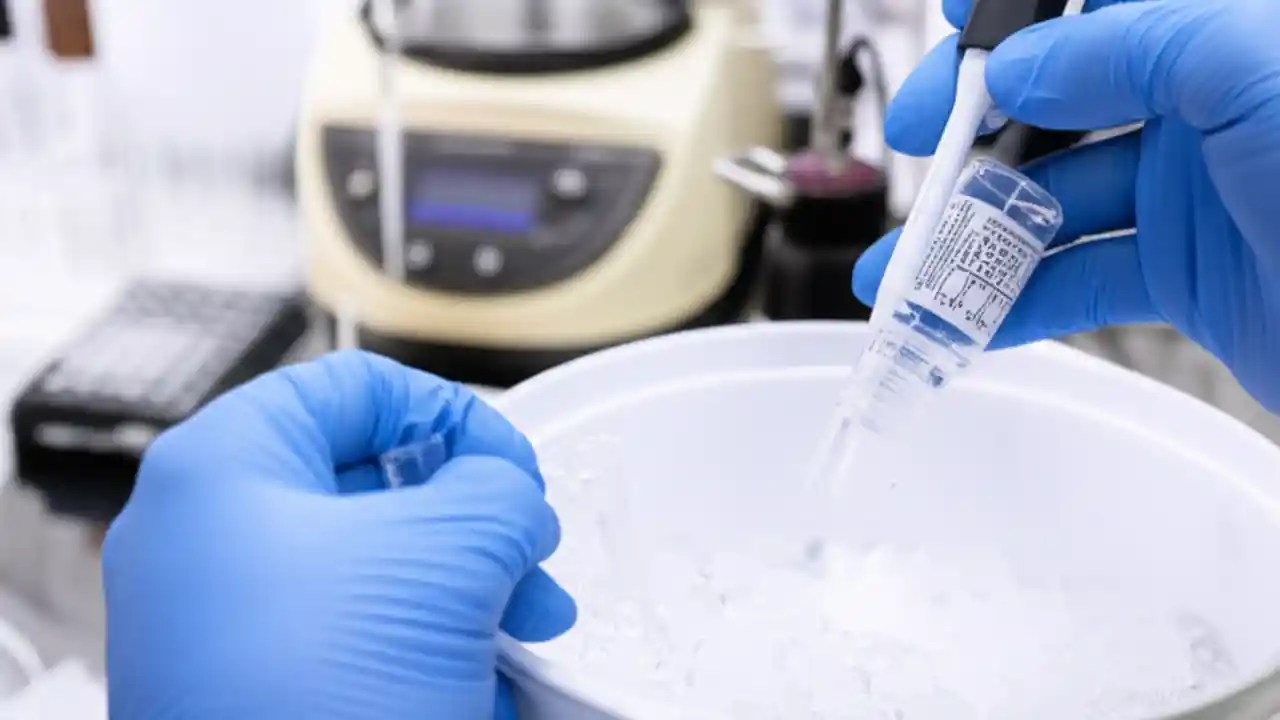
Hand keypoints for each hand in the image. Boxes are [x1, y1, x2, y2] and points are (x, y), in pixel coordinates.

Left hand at [103, 351, 575, 718]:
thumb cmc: (311, 698)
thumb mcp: (447, 554)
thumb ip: (496, 492)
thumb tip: (510, 499)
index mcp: (228, 467)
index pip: (360, 387)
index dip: (455, 416)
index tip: (513, 470)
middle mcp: (214, 539)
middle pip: (374, 483)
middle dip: (474, 523)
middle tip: (527, 560)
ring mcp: (230, 623)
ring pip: (378, 570)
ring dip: (468, 594)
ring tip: (521, 636)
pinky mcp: (259, 691)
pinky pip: (360, 643)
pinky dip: (429, 653)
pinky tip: (477, 689)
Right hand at [854, 0, 1279, 410]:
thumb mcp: (1259, 73)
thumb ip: (1134, 47)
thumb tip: (1026, 68)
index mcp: (1233, 31)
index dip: (1026, 5)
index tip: (959, 17)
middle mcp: (1211, 102)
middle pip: (1064, 93)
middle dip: (977, 119)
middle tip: (922, 141)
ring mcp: (1196, 188)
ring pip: (1058, 196)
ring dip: (976, 230)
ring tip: (911, 267)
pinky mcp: (1187, 271)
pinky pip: (1080, 276)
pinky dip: (1014, 300)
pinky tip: (964, 317)